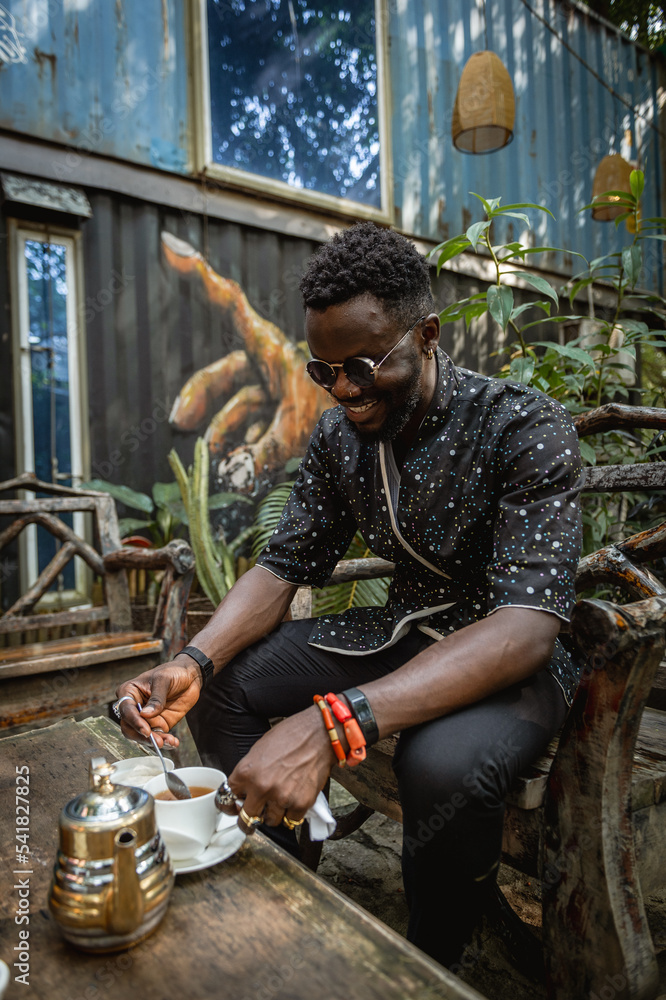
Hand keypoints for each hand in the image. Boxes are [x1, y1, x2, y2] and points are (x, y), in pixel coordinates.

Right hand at [114, 655, 202, 747]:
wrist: (190, 676)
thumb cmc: (172, 672)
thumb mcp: (163, 680)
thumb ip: (156, 698)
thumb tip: (146, 715)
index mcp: (129, 692)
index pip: (126, 710)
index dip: (134, 721)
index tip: (145, 730)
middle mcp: (134, 707)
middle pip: (130, 727)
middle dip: (142, 736)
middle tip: (156, 741)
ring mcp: (146, 718)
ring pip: (143, 735)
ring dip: (155, 741)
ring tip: (168, 742)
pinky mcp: (159, 724)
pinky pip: (158, 736)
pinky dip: (165, 741)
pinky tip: (173, 742)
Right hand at [161, 231, 330, 490]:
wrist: (389, 420)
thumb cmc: (350, 406)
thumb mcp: (302, 424)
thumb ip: (266, 450)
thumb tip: (234, 478)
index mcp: (273, 349)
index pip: (231, 306)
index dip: (201, 276)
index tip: (171, 245)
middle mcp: (272, 366)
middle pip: (224, 376)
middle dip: (200, 400)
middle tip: (179, 424)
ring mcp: (278, 392)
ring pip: (241, 412)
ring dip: (228, 437)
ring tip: (227, 466)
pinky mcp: (286, 416)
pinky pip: (258, 431)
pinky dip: (250, 451)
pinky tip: (247, 469)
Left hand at [225, 706, 335, 830]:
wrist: (318, 734)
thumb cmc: (291, 736)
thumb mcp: (259, 750)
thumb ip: (249, 773)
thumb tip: (245, 790)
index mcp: (246, 772)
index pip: (227, 797)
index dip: (229, 804)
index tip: (233, 808)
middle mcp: (261, 787)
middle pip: (246, 819)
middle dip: (247, 819)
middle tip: (253, 816)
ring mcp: (281, 797)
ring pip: (270, 822)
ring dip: (273, 815)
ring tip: (279, 802)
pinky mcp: (301, 803)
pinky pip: (291, 820)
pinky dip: (292, 813)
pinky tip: (294, 799)